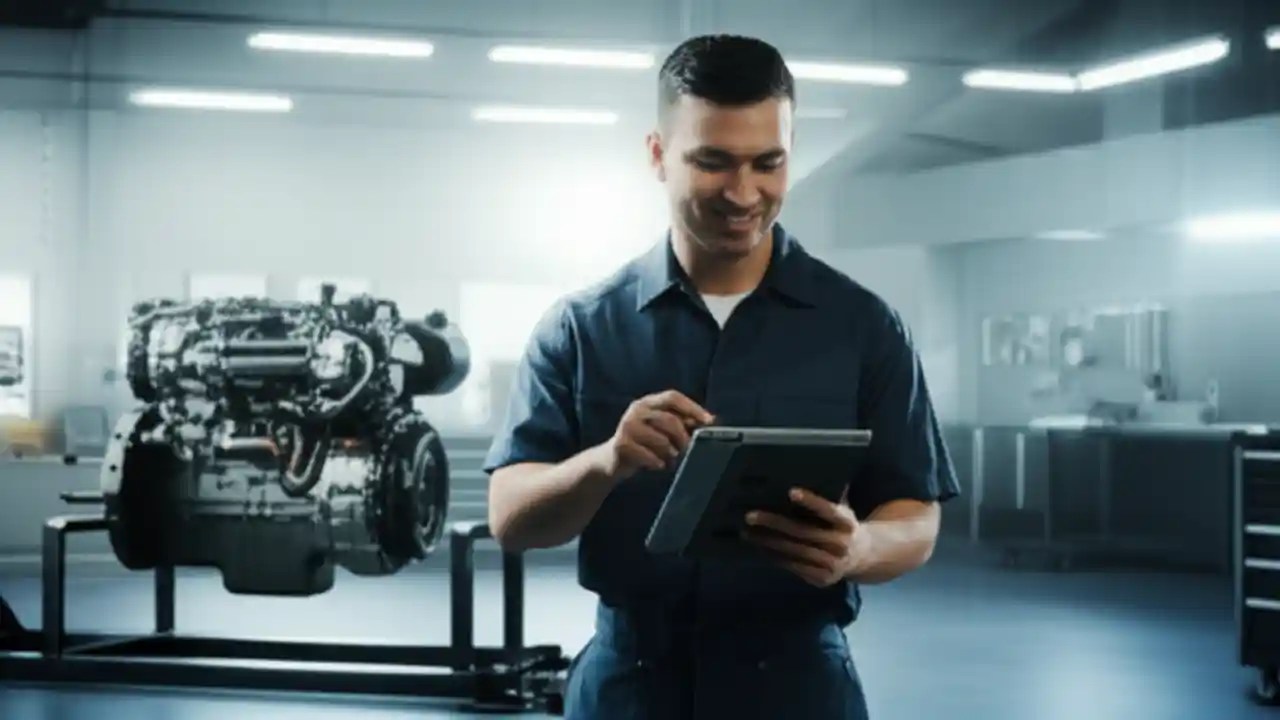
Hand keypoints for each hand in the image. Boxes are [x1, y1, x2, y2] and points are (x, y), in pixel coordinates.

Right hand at [593, 390, 713, 480]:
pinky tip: (658, 466)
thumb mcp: (660, 430)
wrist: (610, 461)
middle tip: (687, 450)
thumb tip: (710, 420)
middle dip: (683, 438)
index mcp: (647, 403)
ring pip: (661, 440)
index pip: (672, 397)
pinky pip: (649, 455)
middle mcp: (636, 410)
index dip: (692, 407)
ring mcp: (627, 426)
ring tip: (670, 459)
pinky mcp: (621, 444)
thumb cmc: (643, 445)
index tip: (710, 421)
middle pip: (669, 420)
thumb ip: (680, 423)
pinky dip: (657, 463)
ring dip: (670, 453)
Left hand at [742, 488, 871, 587]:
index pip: (828, 510)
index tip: (790, 491)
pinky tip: (761, 547)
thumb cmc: (842, 525)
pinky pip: (793, 566)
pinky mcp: (822, 578)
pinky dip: (775, 557)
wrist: (861, 557)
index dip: (810, 501)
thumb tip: (811, 467)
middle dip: (774, 523)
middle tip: (750, 516)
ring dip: (768, 541)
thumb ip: (830, 493)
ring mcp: (832, 563)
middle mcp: (841, 543)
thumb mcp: (843, 509)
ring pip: (794, 550)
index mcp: (846, 522)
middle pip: (803, 532)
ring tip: (748, 532)